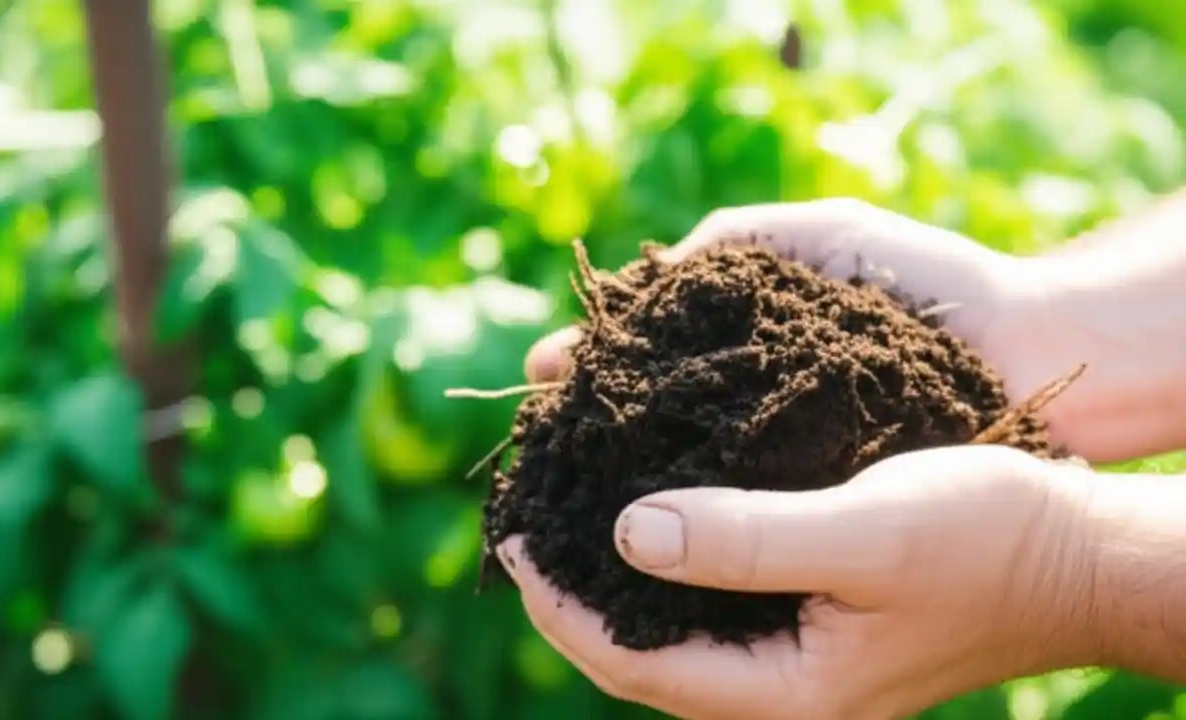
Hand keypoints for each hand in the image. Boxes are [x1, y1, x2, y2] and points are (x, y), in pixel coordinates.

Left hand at [498, 446, 1099, 718]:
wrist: (1075, 558)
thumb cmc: (986, 537)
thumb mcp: (865, 529)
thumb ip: (748, 538)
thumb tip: (629, 533)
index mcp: (786, 693)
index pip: (631, 666)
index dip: (558, 605)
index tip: (513, 538)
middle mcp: (781, 697)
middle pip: (638, 663)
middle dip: (569, 599)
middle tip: (522, 528)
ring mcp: (795, 671)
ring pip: (669, 638)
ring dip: (610, 584)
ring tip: (563, 520)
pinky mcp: (810, 635)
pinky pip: (708, 615)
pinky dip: (664, 573)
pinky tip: (645, 523)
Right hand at [526, 198, 1139, 460]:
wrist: (1034, 344)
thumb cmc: (929, 280)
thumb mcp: (820, 235)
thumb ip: (733, 243)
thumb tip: (641, 285)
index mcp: (744, 336)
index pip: (643, 351)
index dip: (589, 362)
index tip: (540, 372)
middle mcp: (754, 398)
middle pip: (650, 414)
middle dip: (592, 429)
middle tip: (540, 445)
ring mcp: (784, 452)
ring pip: (686, 470)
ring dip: (628, 483)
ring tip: (573, 495)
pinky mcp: (821, 498)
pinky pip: (744, 507)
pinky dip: (696, 515)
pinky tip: (651, 530)